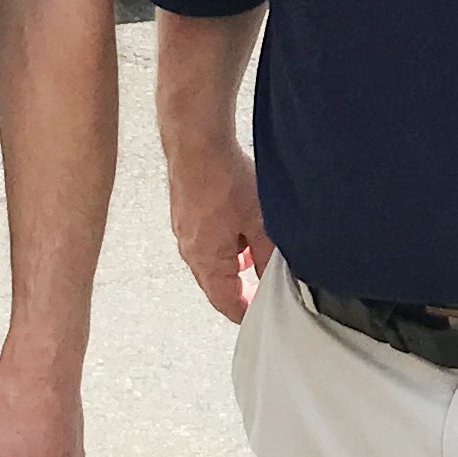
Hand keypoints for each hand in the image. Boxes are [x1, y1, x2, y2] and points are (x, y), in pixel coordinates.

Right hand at [171, 142, 275, 321]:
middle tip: (265, 284)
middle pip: (216, 284)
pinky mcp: (185, 214)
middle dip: (242, 287)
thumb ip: (267, 257)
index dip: (246, 312)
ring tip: (258, 247)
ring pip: (213, 260)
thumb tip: (273, 280)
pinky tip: (242, 224)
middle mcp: (190, 251)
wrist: (197, 143)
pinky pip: (206, 239)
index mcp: (206, 261)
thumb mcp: (260, 224)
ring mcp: (184, 232)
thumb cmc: (223, 179)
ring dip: (235, 260)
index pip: (225, 303)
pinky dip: (226, 241)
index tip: (261, 314)